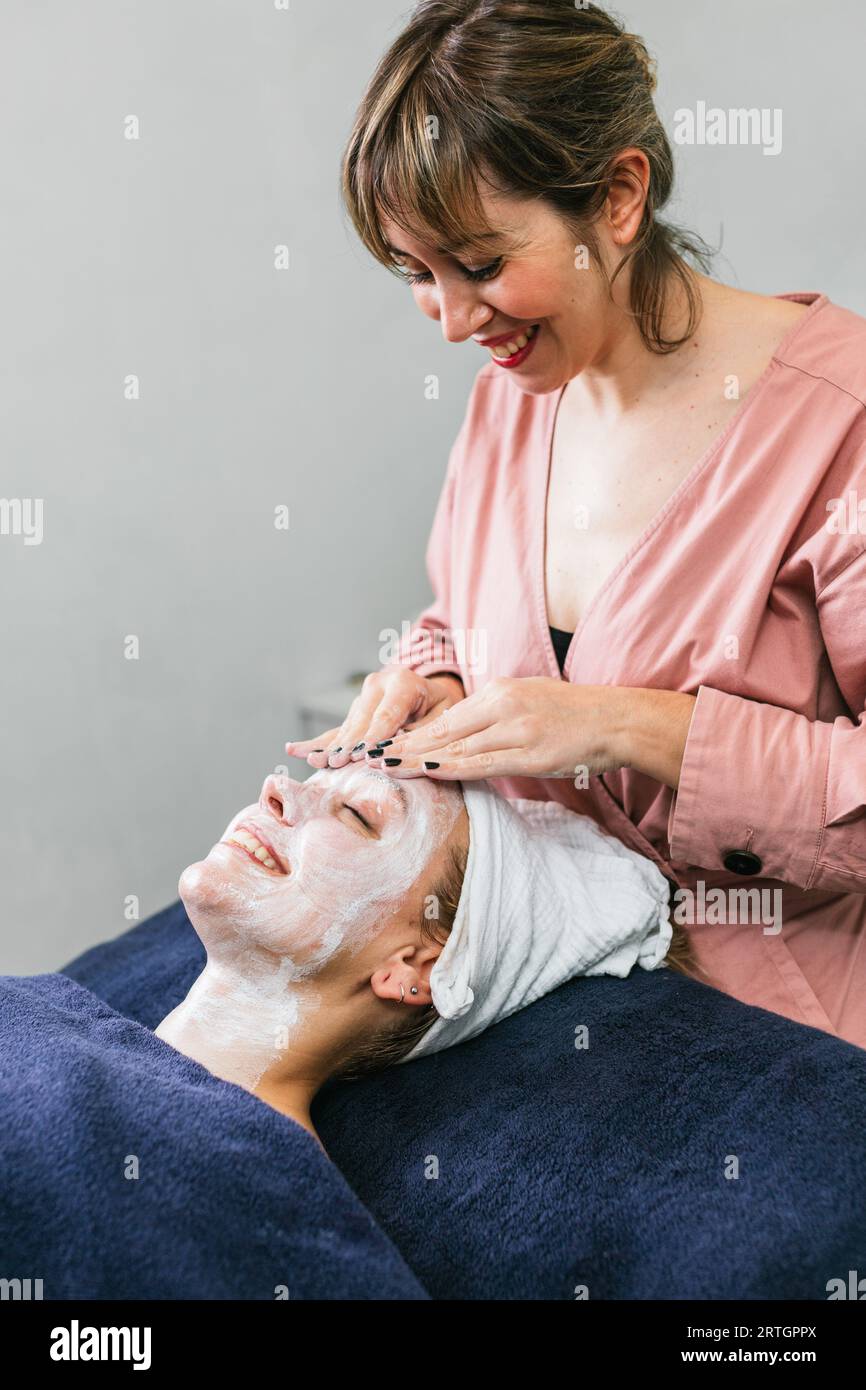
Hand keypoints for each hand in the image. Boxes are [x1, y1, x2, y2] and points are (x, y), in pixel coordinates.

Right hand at [285, 666, 465, 770]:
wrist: (432, 691)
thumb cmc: (441, 707)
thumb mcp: (444, 716)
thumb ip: (425, 732)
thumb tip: (403, 752)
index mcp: (403, 682)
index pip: (388, 713)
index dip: (376, 735)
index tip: (364, 754)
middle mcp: (378, 684)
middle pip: (362, 719)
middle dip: (349, 743)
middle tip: (336, 763)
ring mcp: (363, 697)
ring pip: (347, 725)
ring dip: (331, 746)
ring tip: (315, 760)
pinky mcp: (354, 711)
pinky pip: (335, 729)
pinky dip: (318, 742)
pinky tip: (293, 749)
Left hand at [365, 676, 626, 781]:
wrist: (617, 721)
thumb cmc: (574, 717)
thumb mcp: (528, 704)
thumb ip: (494, 718)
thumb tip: (460, 739)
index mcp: (499, 692)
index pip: (445, 716)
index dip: (409, 733)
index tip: (379, 744)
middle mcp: (502, 705)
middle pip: (442, 729)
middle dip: (401, 745)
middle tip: (364, 757)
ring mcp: (516, 729)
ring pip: (455, 745)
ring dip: (416, 759)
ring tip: (383, 767)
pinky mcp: (531, 753)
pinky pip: (482, 763)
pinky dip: (450, 768)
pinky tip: (426, 773)